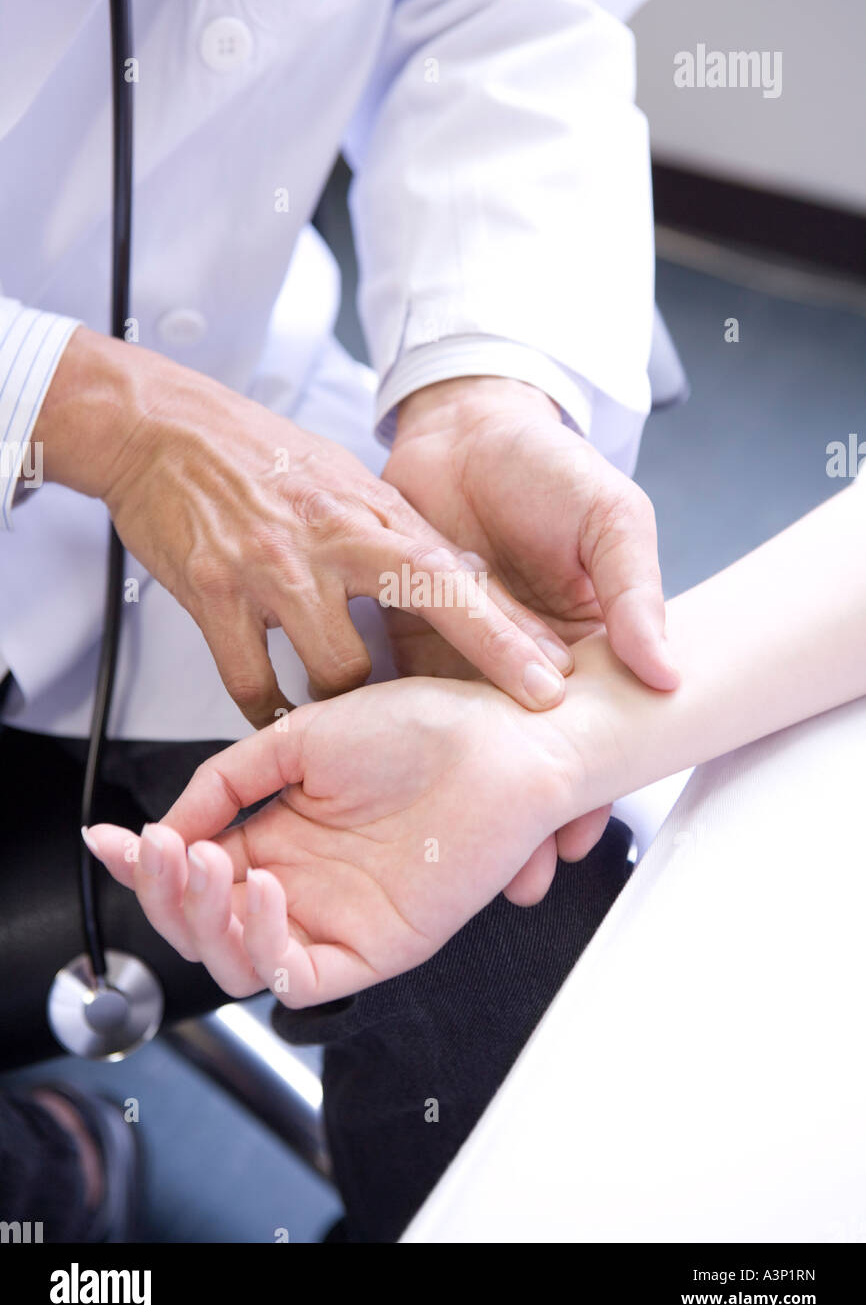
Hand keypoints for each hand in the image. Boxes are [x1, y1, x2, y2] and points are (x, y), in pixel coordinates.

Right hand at [38, 330, 572, 725]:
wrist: (167, 430)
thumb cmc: (264, 459)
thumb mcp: (350, 484)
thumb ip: (403, 537)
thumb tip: (468, 581)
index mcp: (373, 514)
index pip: (455, 576)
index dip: (507, 632)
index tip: (552, 678)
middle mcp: (331, 541)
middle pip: (419, 613)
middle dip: (475, 667)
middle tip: (508, 720)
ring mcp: (273, 571)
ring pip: (335, 673)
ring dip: (349, 703)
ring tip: (352, 711)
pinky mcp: (213, 597)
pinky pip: (252, 685)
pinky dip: (270, 711)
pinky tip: (280, 715)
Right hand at [84, 673, 588, 1006]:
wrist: (503, 738)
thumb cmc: (426, 727)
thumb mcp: (302, 737)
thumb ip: (228, 780)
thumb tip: (168, 825)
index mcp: (285, 836)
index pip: (196, 873)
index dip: (144, 864)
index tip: (108, 839)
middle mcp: (305, 884)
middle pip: (204, 924)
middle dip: (166, 893)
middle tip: (163, 850)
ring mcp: (338, 919)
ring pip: (238, 961)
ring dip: (204, 920)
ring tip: (207, 863)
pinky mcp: (377, 948)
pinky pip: (298, 976)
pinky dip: (262, 943)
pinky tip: (259, 887)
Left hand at [383, 376, 677, 858]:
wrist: (469, 424)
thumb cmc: (551, 470)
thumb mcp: (611, 521)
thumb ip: (635, 592)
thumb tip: (668, 673)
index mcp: (577, 647)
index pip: (586, 734)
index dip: (584, 789)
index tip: (574, 841)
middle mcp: (514, 662)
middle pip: (515, 754)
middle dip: (516, 818)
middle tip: (513, 880)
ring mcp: (454, 651)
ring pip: (451, 738)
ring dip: (447, 794)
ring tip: (438, 855)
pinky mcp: (399, 630)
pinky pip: (389, 688)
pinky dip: (380, 731)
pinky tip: (369, 777)